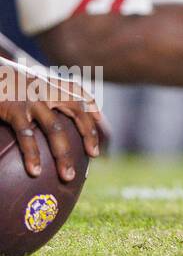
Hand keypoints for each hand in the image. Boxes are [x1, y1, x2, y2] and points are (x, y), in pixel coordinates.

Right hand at [0, 66, 102, 180]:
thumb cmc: (6, 79)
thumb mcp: (28, 81)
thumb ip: (42, 93)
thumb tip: (48, 118)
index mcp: (53, 83)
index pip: (83, 95)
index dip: (94, 111)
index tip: (100, 126)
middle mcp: (49, 90)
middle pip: (78, 112)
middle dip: (89, 134)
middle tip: (94, 155)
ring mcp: (33, 100)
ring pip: (55, 129)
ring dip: (63, 155)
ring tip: (68, 176)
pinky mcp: (15, 110)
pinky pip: (27, 136)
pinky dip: (33, 154)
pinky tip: (35, 171)